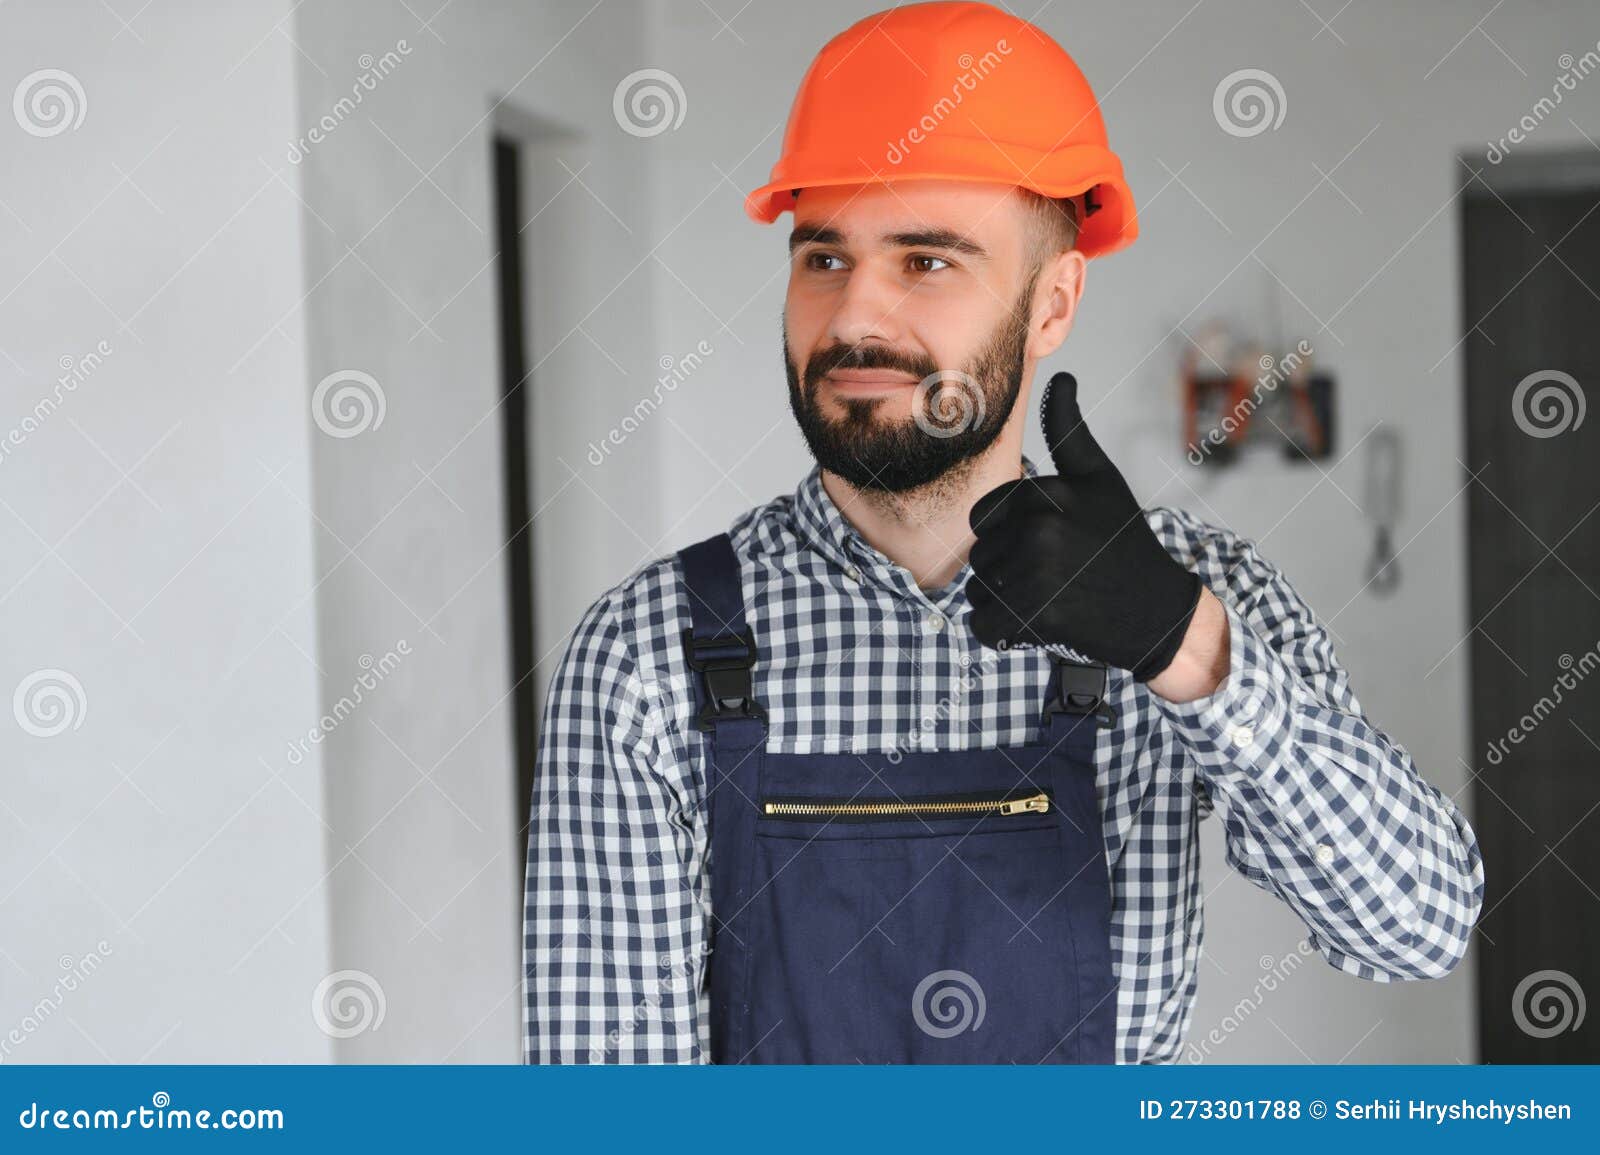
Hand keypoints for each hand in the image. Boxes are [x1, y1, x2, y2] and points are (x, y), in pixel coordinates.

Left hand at [967, 371, 1204, 682]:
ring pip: (980, 591)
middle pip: (981, 555)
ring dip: (1005, 602)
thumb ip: (1070, 431)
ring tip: (1053, 597)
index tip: (1053, 543)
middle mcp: (1040, 528)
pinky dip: (1002, 633)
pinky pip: (984, 626)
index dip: (1011, 535)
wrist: (1159, 612)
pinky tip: (1039, 625)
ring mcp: (1038, 573)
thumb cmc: (1122, 542)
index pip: (984, 517)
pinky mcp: (1038, 617)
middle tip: (1054, 574)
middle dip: (1006, 570)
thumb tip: (1061, 377)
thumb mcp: (1099, 479)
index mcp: (1046, 493)